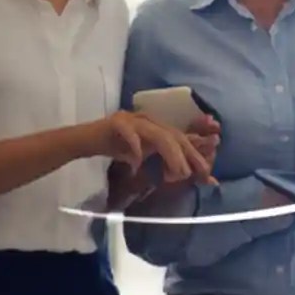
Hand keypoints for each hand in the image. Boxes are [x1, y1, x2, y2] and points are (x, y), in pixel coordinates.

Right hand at [93, 111, 213, 183]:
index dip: (196, 155)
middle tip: (195, 175)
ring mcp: (132, 119)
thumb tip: (188, 173)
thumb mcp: (145, 153)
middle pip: (173, 135)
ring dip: (170, 154)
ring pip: (157, 134)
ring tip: (175, 173)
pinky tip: (137, 165)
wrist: (85, 139)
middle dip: (188, 155)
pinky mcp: (115, 123)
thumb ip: (163, 159)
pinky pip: (130, 135)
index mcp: (156, 125)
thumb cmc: (116, 146)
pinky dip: (136, 150)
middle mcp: (148, 120)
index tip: (208, 175)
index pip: (181, 138)